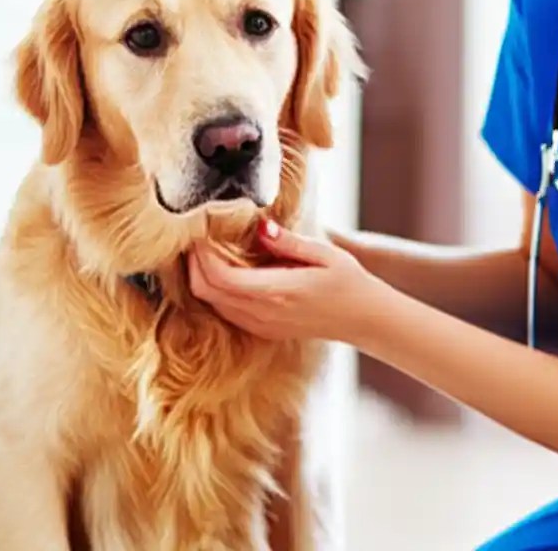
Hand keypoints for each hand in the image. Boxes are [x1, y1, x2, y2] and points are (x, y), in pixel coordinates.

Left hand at [187, 220, 389, 343]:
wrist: (364, 320)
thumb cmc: (349, 283)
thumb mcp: (325, 254)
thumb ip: (288, 242)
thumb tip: (259, 227)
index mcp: (278, 291)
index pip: (221, 277)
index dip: (201, 255)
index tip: (199, 231)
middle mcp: (264, 312)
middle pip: (206, 291)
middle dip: (193, 264)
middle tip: (196, 237)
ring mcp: (262, 324)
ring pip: (212, 303)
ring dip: (202, 277)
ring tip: (206, 249)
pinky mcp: (263, 329)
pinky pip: (226, 310)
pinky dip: (215, 290)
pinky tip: (224, 269)